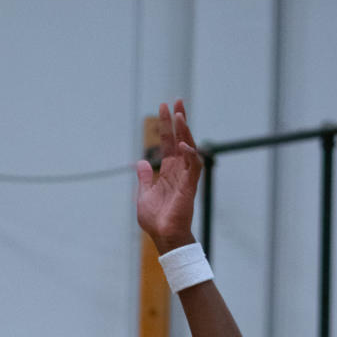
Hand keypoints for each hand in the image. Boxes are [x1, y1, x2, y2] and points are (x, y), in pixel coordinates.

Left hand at [136, 100, 201, 253]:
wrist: (163, 236)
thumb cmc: (156, 220)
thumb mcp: (144, 195)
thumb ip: (145, 178)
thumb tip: (142, 163)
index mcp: (168, 171)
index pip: (168, 143)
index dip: (165, 126)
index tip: (163, 107)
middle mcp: (178, 170)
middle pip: (179, 139)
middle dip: (177, 120)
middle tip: (176, 101)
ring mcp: (185, 176)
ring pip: (188, 147)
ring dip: (185, 131)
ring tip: (180, 115)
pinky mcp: (190, 185)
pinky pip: (194, 166)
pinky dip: (190, 154)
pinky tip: (184, 144)